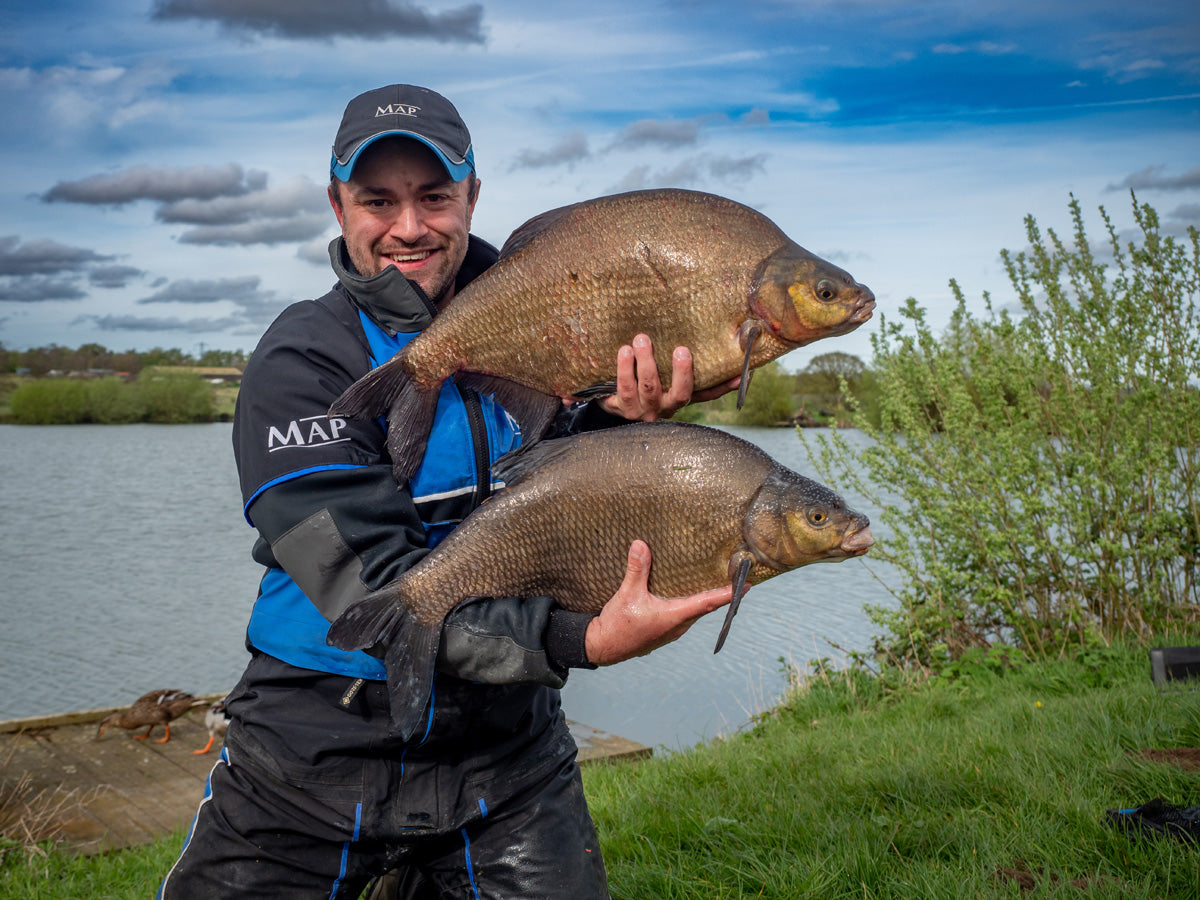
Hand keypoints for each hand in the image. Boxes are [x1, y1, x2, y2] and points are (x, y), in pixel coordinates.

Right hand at [584, 540, 733, 665]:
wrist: (603, 647)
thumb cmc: (617, 624)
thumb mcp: (627, 594)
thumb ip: (637, 569)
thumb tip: (641, 545)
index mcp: (675, 616)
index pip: (709, 602)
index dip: (729, 593)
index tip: (747, 585)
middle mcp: (679, 625)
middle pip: (707, 606)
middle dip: (723, 593)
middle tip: (737, 576)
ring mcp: (673, 630)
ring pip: (696, 611)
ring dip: (708, 598)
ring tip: (718, 582)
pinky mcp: (665, 631)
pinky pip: (685, 615)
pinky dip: (693, 603)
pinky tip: (689, 593)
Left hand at [599, 334, 738, 420]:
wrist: (613, 400)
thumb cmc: (643, 380)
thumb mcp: (663, 373)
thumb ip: (679, 360)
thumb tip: (705, 333)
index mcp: (680, 398)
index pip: (707, 394)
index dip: (724, 387)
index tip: (738, 375)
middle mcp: (665, 407)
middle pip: (679, 394)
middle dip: (681, 372)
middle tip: (681, 350)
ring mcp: (644, 410)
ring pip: (648, 388)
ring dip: (645, 363)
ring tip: (640, 341)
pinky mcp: (622, 407)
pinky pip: (623, 388)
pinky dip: (624, 369)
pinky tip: (623, 351)